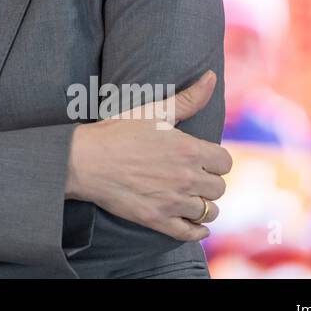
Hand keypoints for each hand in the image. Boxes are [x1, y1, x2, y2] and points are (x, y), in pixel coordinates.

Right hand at [69, 70, 231, 240]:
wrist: (84, 160)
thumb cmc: (116, 131)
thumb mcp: (153, 110)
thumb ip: (188, 98)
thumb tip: (211, 78)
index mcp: (189, 149)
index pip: (225, 162)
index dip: (216, 160)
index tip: (204, 160)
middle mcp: (186, 177)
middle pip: (219, 188)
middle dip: (209, 182)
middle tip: (194, 178)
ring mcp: (173, 201)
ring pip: (208, 211)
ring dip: (203, 205)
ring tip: (192, 198)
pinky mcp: (157, 220)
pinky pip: (190, 232)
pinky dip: (197, 230)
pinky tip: (194, 224)